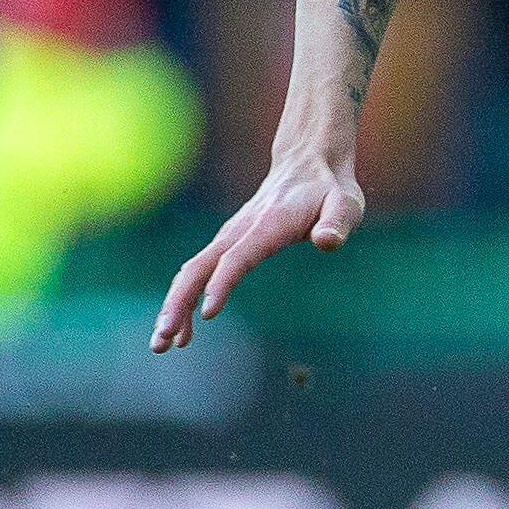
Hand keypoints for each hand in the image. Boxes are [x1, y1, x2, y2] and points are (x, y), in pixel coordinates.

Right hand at [151, 147, 363, 350]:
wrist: (307, 163)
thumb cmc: (329, 190)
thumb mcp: (346, 204)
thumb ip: (337, 223)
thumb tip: (327, 242)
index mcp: (268, 226)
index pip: (238, 257)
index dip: (222, 283)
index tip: (208, 313)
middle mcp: (239, 231)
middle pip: (199, 268)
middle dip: (179, 304)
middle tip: (164, 341)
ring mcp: (229, 237)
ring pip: (192, 273)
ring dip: (174, 307)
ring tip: (162, 345)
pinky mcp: (227, 244)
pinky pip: (200, 273)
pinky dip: (185, 299)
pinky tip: (186, 331)